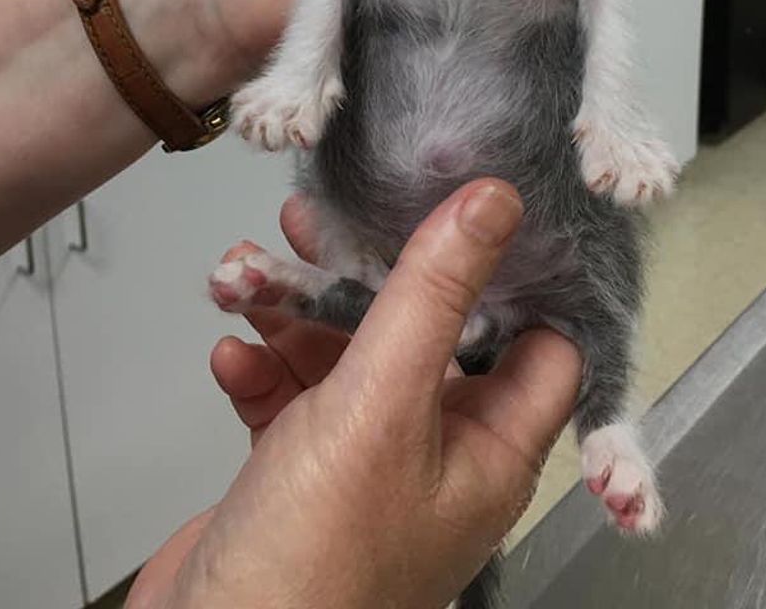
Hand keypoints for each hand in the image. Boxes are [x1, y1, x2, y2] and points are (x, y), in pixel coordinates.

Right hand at [126, 180, 581, 608]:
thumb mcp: (382, 405)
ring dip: (292, 313)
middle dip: (365, 276)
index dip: (509, 274)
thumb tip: (495, 202)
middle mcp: (437, 452)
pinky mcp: (299, 471)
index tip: (466, 207)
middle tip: (314, 223)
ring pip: (345, 355)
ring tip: (246, 276)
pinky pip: (291, 394)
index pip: (533, 341)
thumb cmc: (314, 564)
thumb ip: (435, 294)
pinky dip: (262, 367)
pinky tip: (231, 355)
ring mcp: (366, 463)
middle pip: (423, 332)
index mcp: (490, 448)